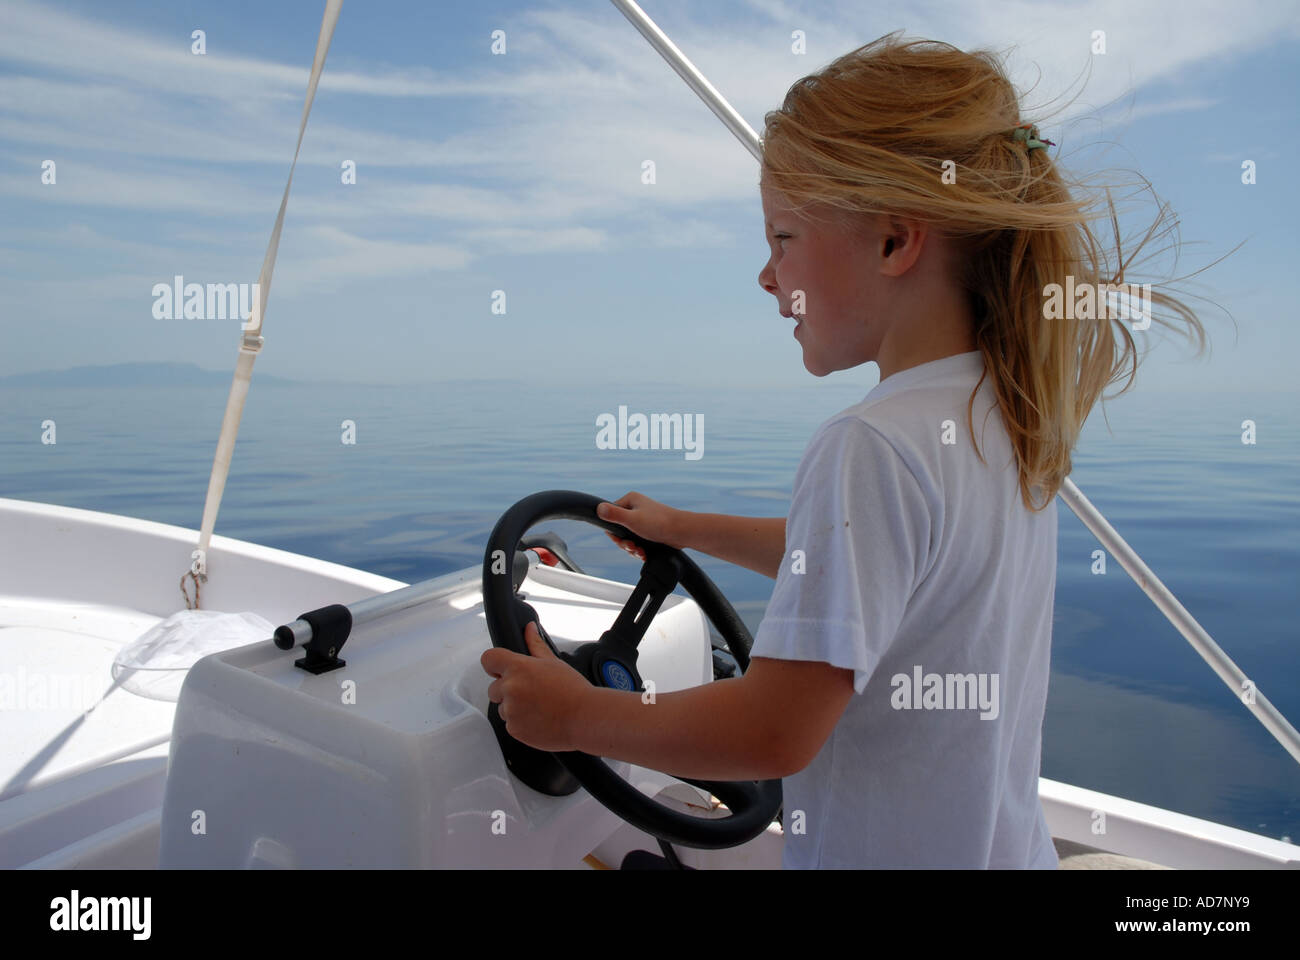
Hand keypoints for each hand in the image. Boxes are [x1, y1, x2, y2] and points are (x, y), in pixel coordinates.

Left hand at [481, 622, 592, 751]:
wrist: (584, 718)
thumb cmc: (573, 690)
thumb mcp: (553, 662)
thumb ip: (535, 644)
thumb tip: (529, 628)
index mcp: (518, 668)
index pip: (489, 659)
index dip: (494, 665)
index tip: (500, 669)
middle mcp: (510, 688)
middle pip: (494, 688)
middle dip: (507, 690)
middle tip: (531, 693)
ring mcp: (511, 710)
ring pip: (502, 708)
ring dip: (514, 708)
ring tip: (538, 707)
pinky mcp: (514, 729)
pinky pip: (510, 724)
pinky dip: (521, 723)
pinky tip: (539, 718)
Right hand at [597, 491, 686, 559]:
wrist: (682, 532)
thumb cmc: (660, 523)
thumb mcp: (632, 519)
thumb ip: (614, 515)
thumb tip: (598, 508)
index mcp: (630, 500)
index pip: (610, 516)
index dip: (613, 532)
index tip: (621, 541)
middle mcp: (636, 508)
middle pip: (619, 529)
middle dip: (625, 543)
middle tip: (633, 547)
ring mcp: (643, 518)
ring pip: (629, 537)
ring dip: (633, 548)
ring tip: (641, 552)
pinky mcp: (650, 529)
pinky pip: (638, 541)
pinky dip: (640, 549)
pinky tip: (644, 554)